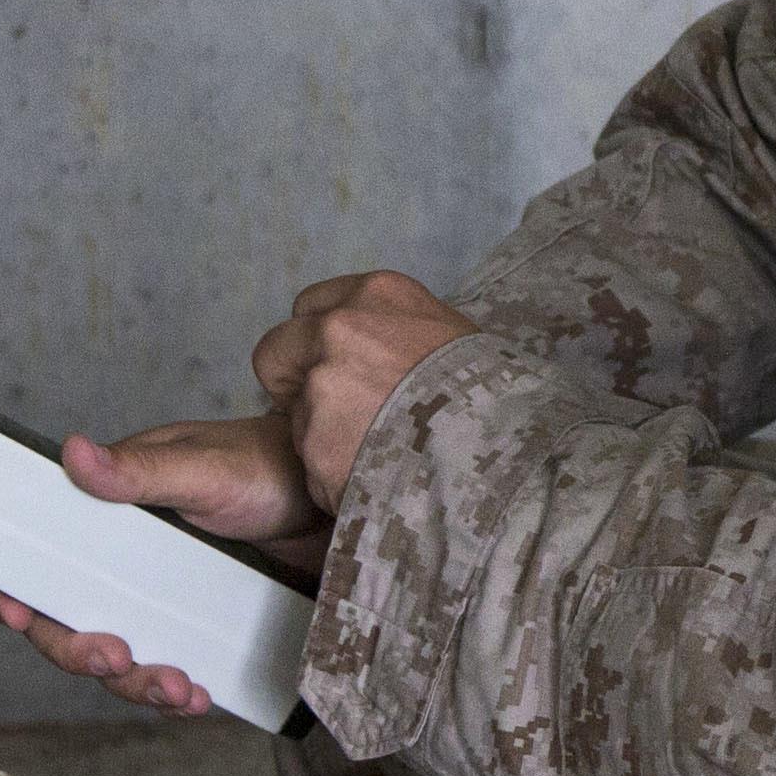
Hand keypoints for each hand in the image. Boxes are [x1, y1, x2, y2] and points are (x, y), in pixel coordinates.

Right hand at [0, 414, 331, 716]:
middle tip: (116, 659)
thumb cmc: (270, 465)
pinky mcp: (195, 622)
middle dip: (81, 651)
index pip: (37, 553)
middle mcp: (125, 556)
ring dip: (136, 683)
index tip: (18, 614)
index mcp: (108, 510)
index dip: (13, 588)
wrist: (339, 501)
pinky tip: (198, 696)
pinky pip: (166, 668)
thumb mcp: (206, 468)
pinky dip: (174, 691)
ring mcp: (159, 594)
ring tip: (178, 689)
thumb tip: (75, 453)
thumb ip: (140, 472)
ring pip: (117, 656)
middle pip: (69, 620)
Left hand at [254, 269, 476, 505]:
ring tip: (377, 455)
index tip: (331, 367)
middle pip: (275, 352)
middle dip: (292, 383)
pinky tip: (377, 479)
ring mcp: (322, 387)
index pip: (310, 307)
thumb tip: (384, 351)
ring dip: (322, 436)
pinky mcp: (314, 444)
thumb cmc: (492, 392)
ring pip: (295, 414)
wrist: (500, 448)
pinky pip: (311, 464)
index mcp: (376, 295)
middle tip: (328, 412)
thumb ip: (400, 332)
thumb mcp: (452, 335)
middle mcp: (338, 330)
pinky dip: (334, 477)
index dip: (315, 342)